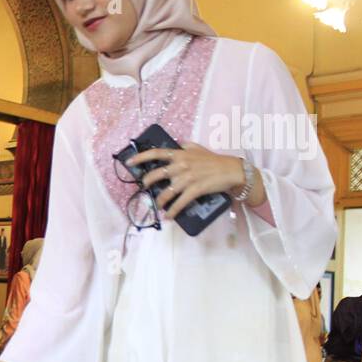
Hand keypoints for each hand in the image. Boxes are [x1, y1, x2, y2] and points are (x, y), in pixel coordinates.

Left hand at [130, 142, 247, 217]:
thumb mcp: (198, 148)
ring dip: (160, 201)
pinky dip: (172, 211)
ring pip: (166, 192)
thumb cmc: (214, 160)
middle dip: (147, 183)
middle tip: (145, 188)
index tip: (129, 162)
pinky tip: (168, 217)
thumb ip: (185, 147)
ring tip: (159, 206)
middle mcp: (181, 165)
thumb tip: (176, 145)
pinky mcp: (195, 189)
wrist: (232, 170)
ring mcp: (187, 178)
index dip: (141, 157)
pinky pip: (179, 202)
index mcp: (180, 154)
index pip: (156, 153)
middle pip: (156, 174)